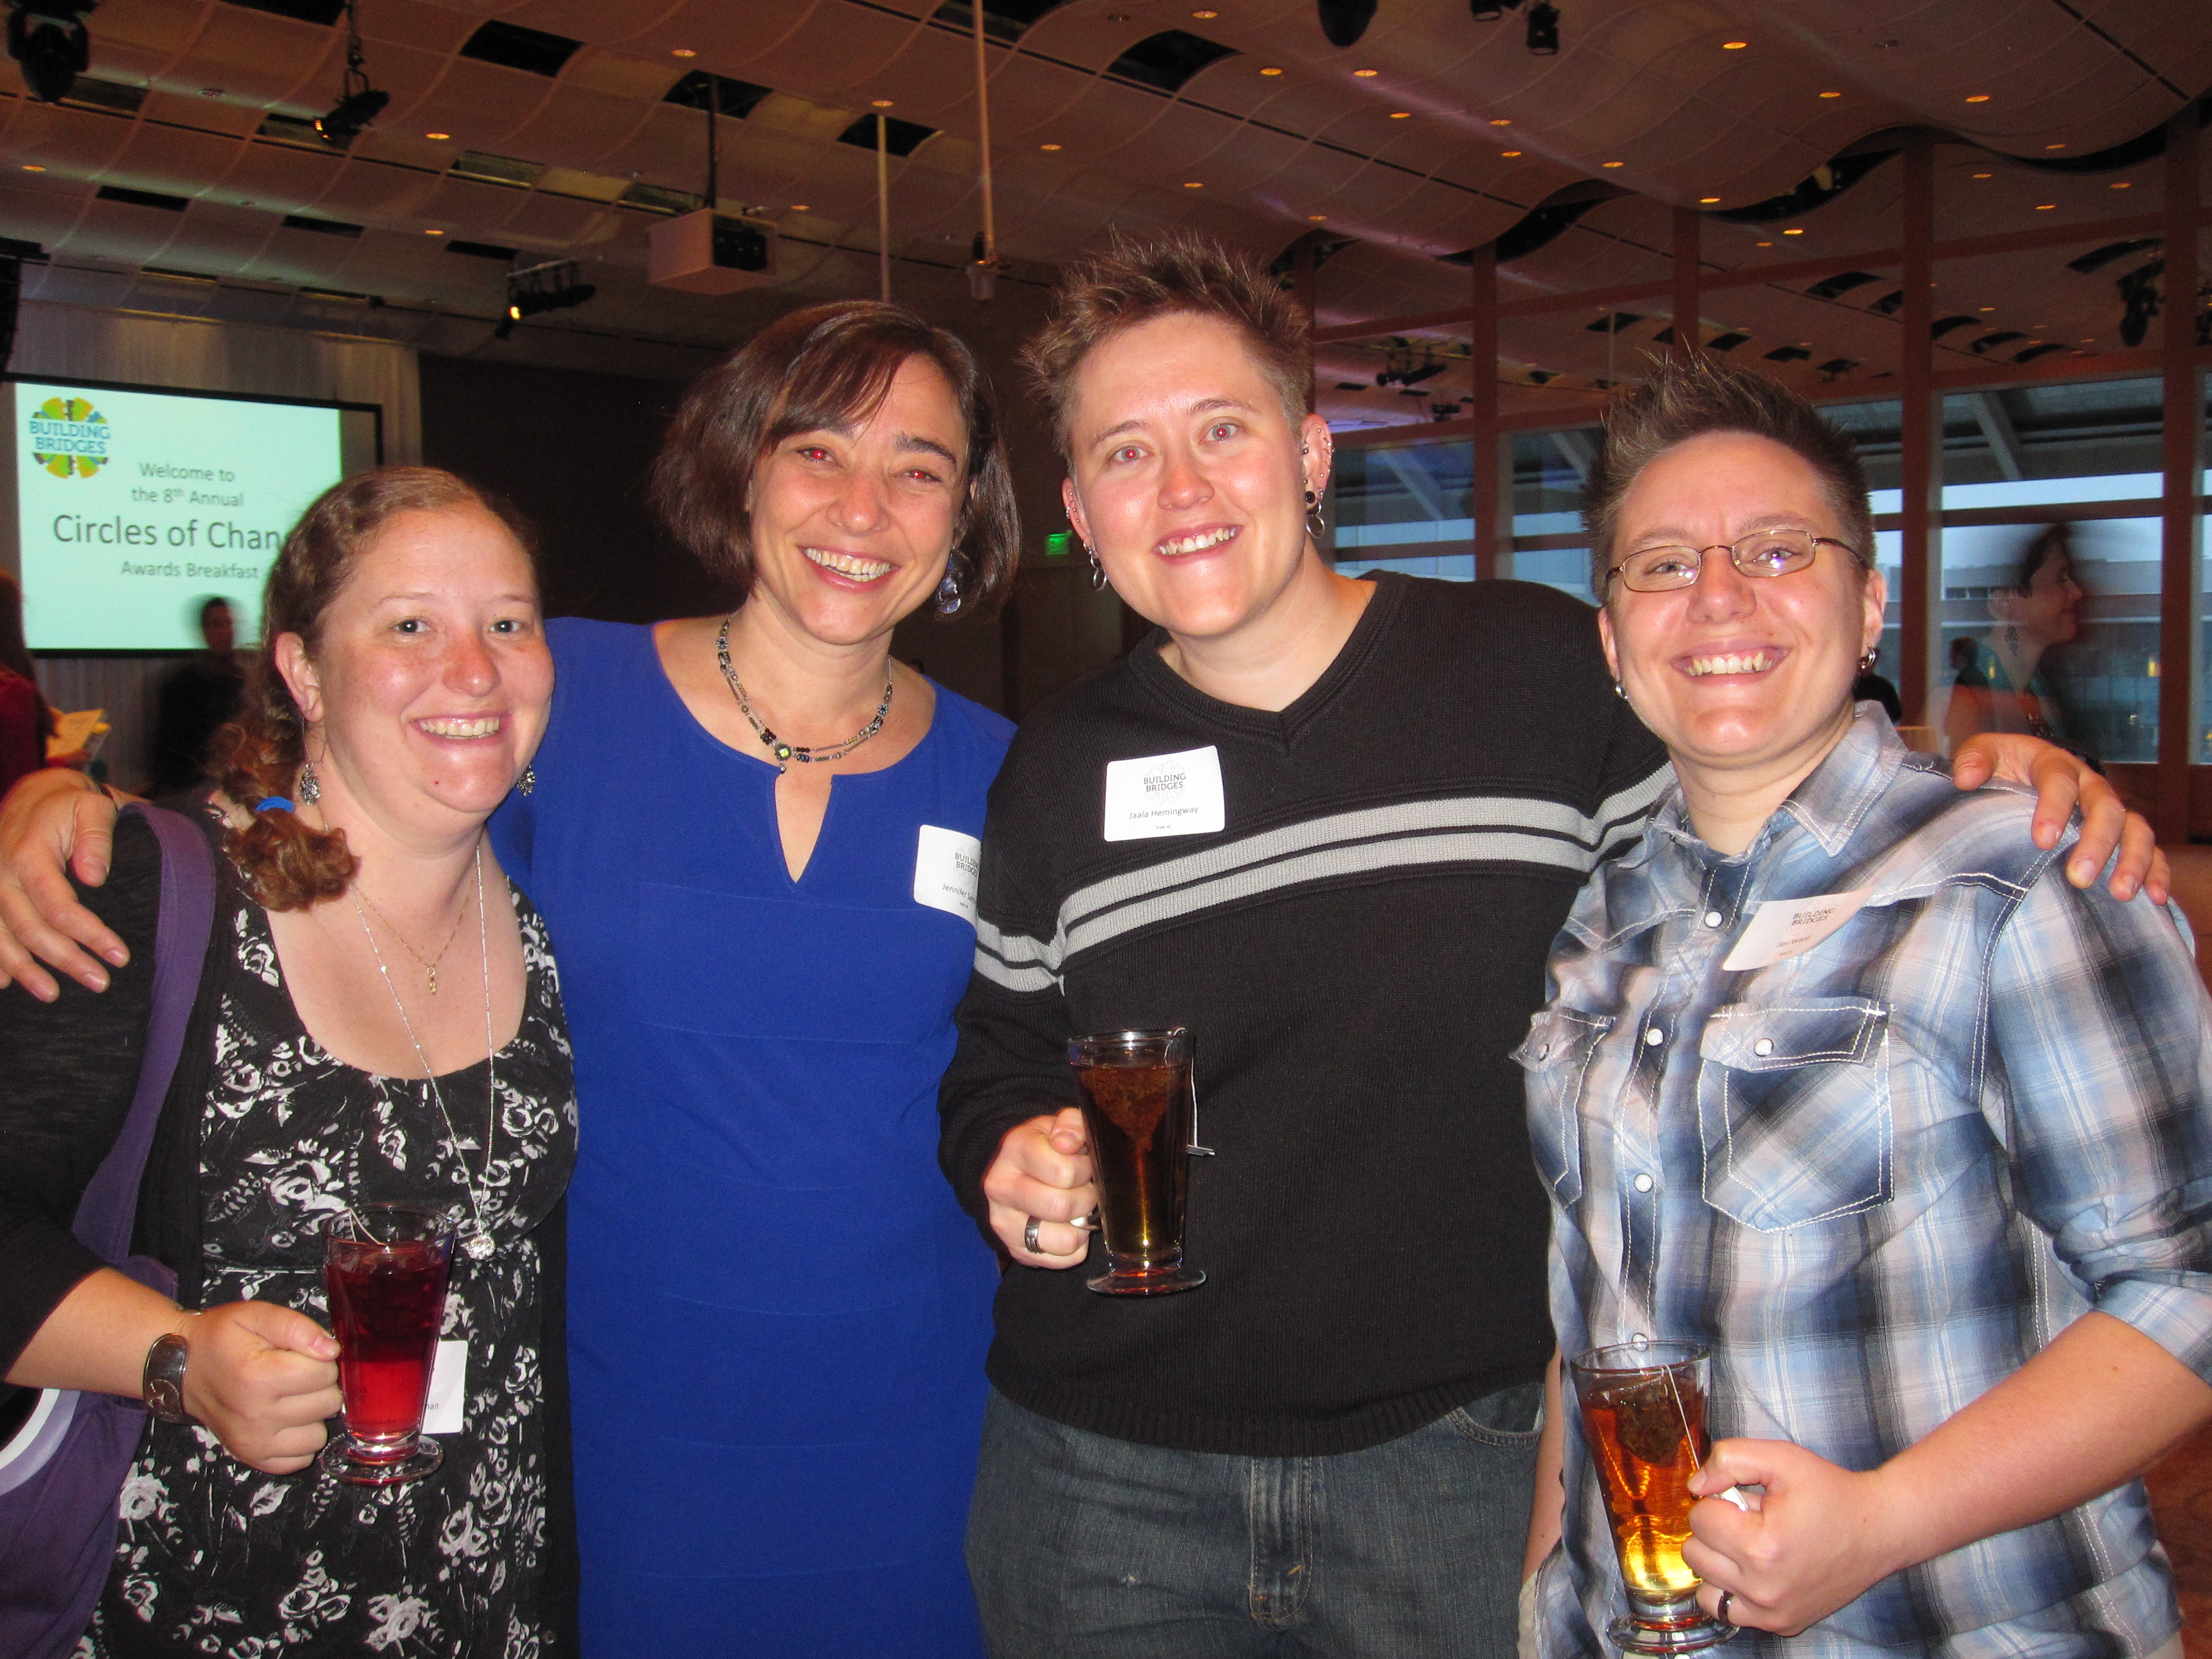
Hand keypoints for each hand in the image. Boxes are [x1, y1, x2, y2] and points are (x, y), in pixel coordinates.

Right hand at [0, 767, 126, 1000]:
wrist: (35, 795)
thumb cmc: (71, 805)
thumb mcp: (92, 808)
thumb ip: (97, 840)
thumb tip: (95, 878)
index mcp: (29, 854)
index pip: (59, 906)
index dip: (89, 934)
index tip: (119, 956)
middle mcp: (1, 874)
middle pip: (31, 929)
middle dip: (65, 960)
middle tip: (100, 983)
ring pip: (2, 937)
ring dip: (25, 970)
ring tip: (52, 995)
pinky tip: (3, 983)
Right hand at [177, 1301, 342, 1474]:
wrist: (182, 1369)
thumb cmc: (221, 1338)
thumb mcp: (256, 1316)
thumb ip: (297, 1328)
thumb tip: (332, 1350)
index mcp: (259, 1377)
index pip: (326, 1372)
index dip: (319, 1358)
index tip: (297, 1354)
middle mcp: (256, 1417)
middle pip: (327, 1403)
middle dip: (318, 1385)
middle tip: (293, 1374)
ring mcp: (253, 1443)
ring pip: (319, 1435)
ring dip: (312, 1415)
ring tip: (289, 1398)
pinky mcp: (251, 1458)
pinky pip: (300, 1460)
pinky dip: (299, 1441)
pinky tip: (285, 1421)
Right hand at [983, 1108, 1097, 1266]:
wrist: (1012, 1169)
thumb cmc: (1045, 1147)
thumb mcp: (1058, 1125)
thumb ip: (1071, 1124)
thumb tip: (1069, 1143)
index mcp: (1015, 1149)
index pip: (1063, 1171)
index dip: (1084, 1169)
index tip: (1083, 1164)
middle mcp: (1002, 1188)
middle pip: (1062, 1207)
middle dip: (1086, 1198)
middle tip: (1086, 1189)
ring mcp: (1005, 1223)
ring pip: (1065, 1240)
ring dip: (1083, 1226)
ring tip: (1078, 1210)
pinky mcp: (1016, 1250)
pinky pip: (1063, 1260)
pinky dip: (1076, 1247)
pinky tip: (1068, 1226)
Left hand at [1684, 1438, 1903, 1638]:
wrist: (1878, 1531)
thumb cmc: (1830, 1492)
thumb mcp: (1781, 1458)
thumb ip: (1729, 1460)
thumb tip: (1696, 1485)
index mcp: (1761, 1547)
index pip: (1700, 1518)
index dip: (1719, 1500)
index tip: (1748, 1499)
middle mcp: (1764, 1589)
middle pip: (1696, 1553)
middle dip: (1717, 1530)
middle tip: (1752, 1521)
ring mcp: (1772, 1613)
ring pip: (1705, 1584)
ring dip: (1719, 1561)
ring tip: (1752, 1545)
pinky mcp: (1781, 1624)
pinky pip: (1725, 1609)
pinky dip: (1729, 1589)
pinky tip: (1752, 1570)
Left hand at [1949, 734, 2165, 903]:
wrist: (2020, 773)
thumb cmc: (2002, 768)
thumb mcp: (1985, 754)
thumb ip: (1974, 760)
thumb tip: (1965, 778)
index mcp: (2055, 764)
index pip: (2059, 781)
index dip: (2053, 808)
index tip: (2042, 840)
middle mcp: (2090, 785)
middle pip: (2105, 808)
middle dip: (2096, 843)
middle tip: (2080, 877)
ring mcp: (2110, 809)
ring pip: (2135, 829)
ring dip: (2132, 860)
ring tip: (2121, 893)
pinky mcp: (2123, 833)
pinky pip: (2150, 849)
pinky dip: (2156, 871)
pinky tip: (2155, 897)